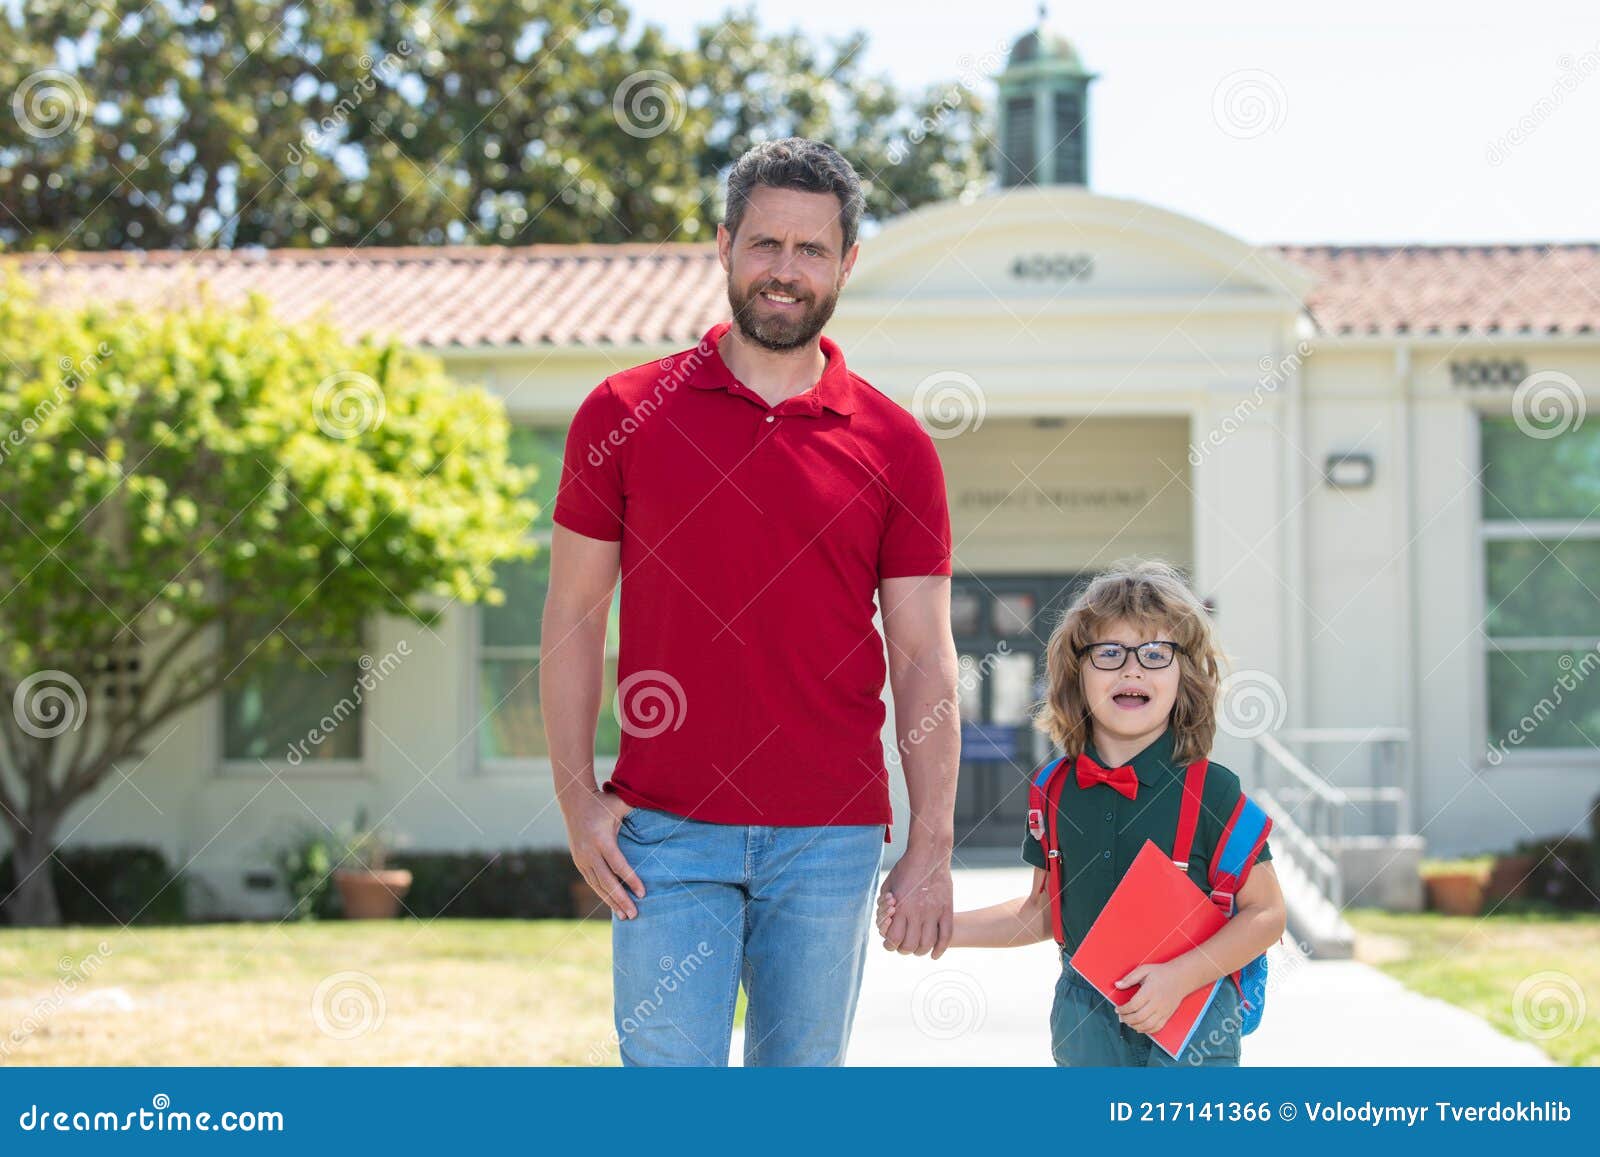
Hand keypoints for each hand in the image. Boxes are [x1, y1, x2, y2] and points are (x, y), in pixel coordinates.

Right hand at [563, 790, 644, 918]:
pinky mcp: (578, 861)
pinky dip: (602, 894)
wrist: (574, 800)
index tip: (643, 894)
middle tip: (634, 915)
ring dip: (611, 901)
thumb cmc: (603, 801)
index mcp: (601, 839)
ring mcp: (581, 858)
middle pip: (607, 881)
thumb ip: (637, 808)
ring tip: (625, 916)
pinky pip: (591, 882)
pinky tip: (612, 904)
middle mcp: (589, 852)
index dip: (631, 880)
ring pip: (597, 885)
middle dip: (621, 899)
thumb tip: (663, 806)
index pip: (618, 865)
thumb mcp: (620, 803)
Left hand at [877, 850, 952, 958]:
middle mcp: (917, 912)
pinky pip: (946, 936)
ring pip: (928, 944)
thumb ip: (884, 906)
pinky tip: (935, 954)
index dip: (890, 945)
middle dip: (904, 950)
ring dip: (921, 951)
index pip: (894, 939)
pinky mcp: (947, 910)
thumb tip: (884, 925)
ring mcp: (934, 912)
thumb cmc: (905, 869)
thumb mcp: (888, 885)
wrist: (929, 854)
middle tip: (904, 946)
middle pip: (910, 945)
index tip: (890, 943)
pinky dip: (940, 949)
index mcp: (900, 906)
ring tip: (918, 948)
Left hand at [1112, 960, 1192, 1035]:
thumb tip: (1117, 985)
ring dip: (1135, 1026)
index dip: (1123, 1009)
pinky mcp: (1167, 1015)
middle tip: (1121, 1017)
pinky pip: (1157, 1027)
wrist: (1181, 978)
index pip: (1133, 1005)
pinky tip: (1140, 1028)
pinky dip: (1147, 1030)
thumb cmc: (1162, 973)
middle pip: (1139, 1017)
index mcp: (1150, 991)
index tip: (1117, 1009)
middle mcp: (1157, 1003)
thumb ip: (1129, 978)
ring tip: (1128, 1022)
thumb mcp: (1144, 970)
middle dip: (1127, 1019)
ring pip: (1147, 1025)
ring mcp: (1163, 1011)